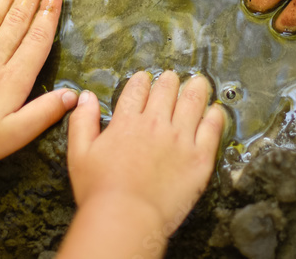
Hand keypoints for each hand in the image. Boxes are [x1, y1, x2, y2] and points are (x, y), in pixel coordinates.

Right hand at [66, 71, 225, 235]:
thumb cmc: (99, 190)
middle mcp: (156, 124)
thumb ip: (82, 121)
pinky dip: (215, 115)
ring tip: (199, 82)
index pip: (137, 90)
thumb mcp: (79, 153)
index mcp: (127, 122)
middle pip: (166, 91)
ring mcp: (180, 139)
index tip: (145, 78)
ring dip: (195, 89)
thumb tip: (85, 96)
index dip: (142, 80)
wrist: (126, 218)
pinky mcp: (199, 157)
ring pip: (192, 102)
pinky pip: (212, 129)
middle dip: (169, 80)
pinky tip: (216, 110)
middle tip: (173, 77)